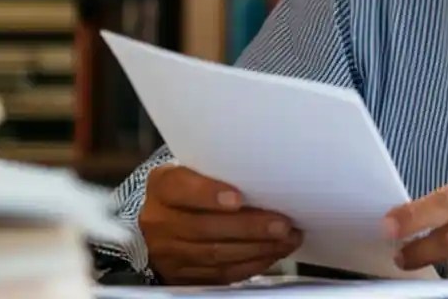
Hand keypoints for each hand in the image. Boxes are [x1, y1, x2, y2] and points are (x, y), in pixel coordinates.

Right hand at [139, 164, 302, 284]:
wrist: (163, 224)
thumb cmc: (191, 190)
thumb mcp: (195, 172)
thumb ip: (219, 173)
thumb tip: (267, 177)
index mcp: (162, 187)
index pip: (179, 188)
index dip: (208, 194)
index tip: (238, 198)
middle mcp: (160, 221)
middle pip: (204, 228)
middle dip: (249, 227)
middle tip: (283, 225)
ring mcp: (169, 253)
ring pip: (216, 254)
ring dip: (258, 248)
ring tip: (287, 239)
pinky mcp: (183, 276)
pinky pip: (221, 274)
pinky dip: (251, 264)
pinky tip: (273, 253)